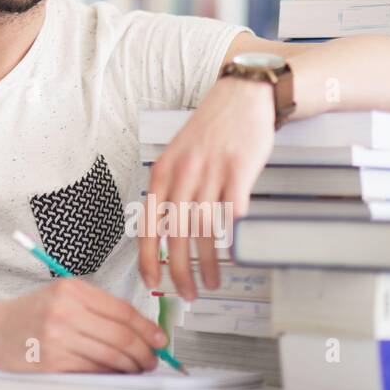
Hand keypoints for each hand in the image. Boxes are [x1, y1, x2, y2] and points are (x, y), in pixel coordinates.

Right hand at [0, 279, 166, 372]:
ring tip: (138, 367)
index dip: (146, 327)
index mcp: (70, 289)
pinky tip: (116, 372)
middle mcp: (65, 311)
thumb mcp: (61, 296)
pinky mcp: (54, 362)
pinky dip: (110, 373)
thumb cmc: (30, 312)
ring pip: (111, 356)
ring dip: (131, 365)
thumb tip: (137, 327)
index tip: (159, 337)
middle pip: (120, 335)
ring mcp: (59, 337)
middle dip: (144, 350)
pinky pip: (93, 370)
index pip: (121, 310)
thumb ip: (96, 306)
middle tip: (152, 357)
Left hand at [138, 77, 275, 300]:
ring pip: (206, 229)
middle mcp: (184, 172)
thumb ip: (169, 190)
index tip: (152, 281)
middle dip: (179, 271)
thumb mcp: (177, 156)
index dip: (148, 257)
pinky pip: (234, 209)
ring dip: (208, 264)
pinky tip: (236, 250)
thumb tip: (161, 232)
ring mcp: (212, 170)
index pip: (148, 223)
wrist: (241, 96)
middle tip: (186, 293)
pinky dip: (234, 233)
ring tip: (212, 282)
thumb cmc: (210, 130)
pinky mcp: (240, 168)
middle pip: (177, 234)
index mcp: (163, 171)